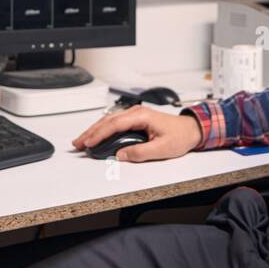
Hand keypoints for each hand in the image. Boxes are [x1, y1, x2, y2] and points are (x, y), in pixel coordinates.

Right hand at [71, 104, 202, 160]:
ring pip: (109, 121)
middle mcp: (136, 112)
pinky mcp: (135, 120)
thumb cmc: (180, 136)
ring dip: (94, 130)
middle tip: (77, 143)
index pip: (114, 125)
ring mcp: (134, 115)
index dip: (99, 134)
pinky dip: (102, 129)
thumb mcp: (162, 149)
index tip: (88, 143)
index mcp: (141, 116)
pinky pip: (114, 123)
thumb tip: (120, 155)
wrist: (190, 130)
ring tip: (82, 141)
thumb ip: (140, 153)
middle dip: (91, 132)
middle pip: (107, 121)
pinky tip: (96, 135)